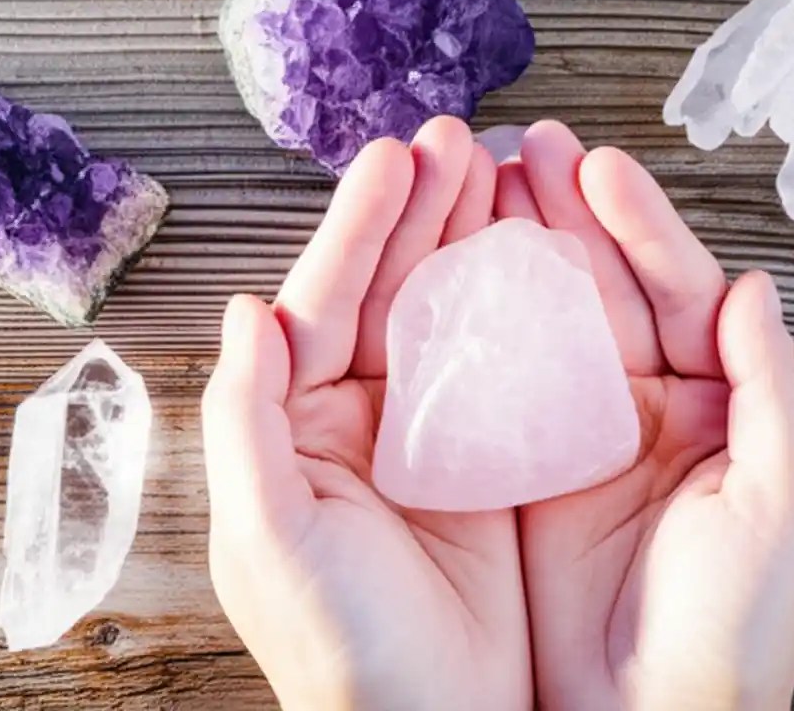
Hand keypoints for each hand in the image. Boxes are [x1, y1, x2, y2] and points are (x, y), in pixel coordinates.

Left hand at [202, 117, 530, 710]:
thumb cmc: (337, 648)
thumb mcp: (269, 538)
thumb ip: (246, 422)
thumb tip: (247, 313)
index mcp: (298, 428)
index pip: (325, 306)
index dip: (361, 230)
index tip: (397, 162)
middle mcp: (360, 422)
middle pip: (393, 294)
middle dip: (425, 216)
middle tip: (462, 145)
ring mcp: (430, 439)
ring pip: (452, 319)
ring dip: (474, 246)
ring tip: (505, 179)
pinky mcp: (494, 464)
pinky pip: (510, 372)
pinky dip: (527, 314)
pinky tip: (546, 265)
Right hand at [493, 122, 793, 710]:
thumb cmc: (736, 625)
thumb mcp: (781, 504)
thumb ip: (772, 387)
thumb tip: (755, 287)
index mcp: (720, 407)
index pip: (682, 293)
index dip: (642, 228)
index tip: (598, 169)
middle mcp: (651, 410)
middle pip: (607, 292)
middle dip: (569, 219)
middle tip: (524, 151)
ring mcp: (583, 438)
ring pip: (548, 326)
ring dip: (518, 256)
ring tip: (480, 188)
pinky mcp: (526, 473)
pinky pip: (499, 389)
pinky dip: (475, 334)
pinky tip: (448, 280)